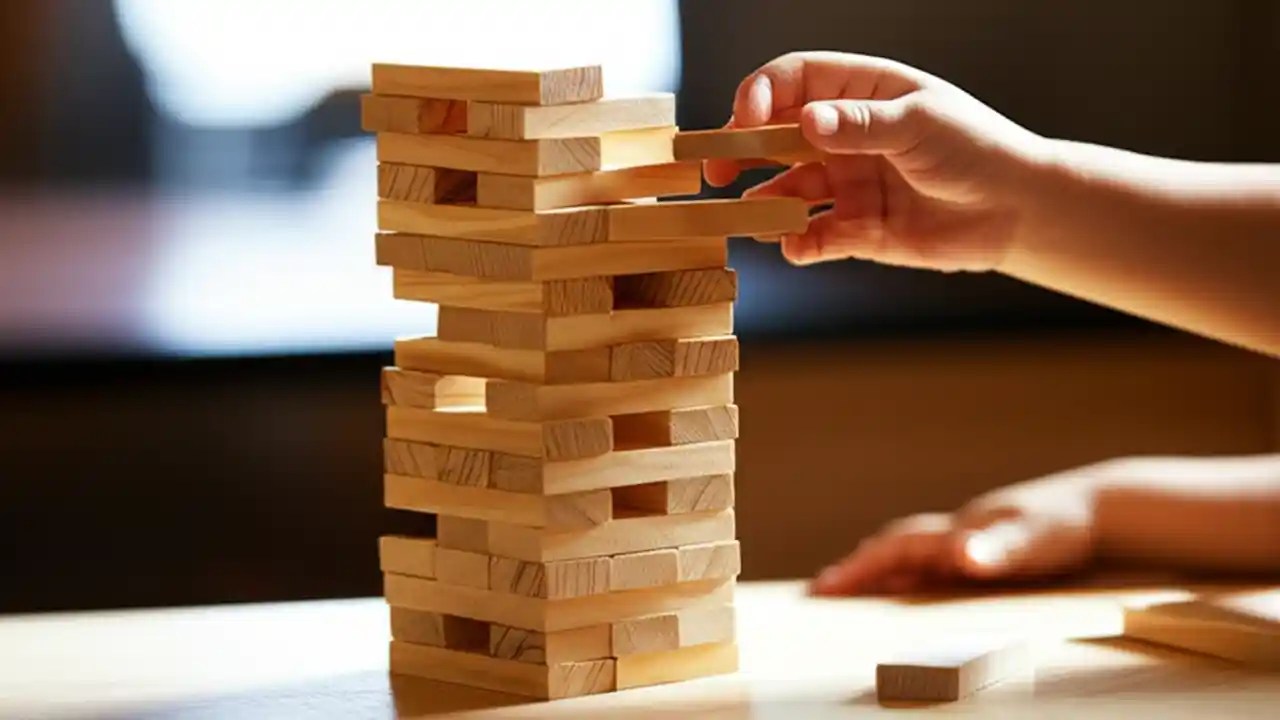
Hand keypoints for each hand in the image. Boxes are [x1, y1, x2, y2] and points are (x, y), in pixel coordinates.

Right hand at [708, 51, 1051, 270]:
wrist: (1019, 211)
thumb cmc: (977, 148)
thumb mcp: (918, 124)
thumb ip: (860, 126)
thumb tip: (804, 122)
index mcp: (860, 93)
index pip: (792, 82)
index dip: (759, 95)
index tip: (744, 119)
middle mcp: (846, 137)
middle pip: (774, 138)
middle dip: (741, 153)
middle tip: (714, 172)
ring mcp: (849, 183)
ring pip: (789, 190)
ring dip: (766, 202)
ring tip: (752, 218)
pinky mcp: (858, 231)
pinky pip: (815, 237)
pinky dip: (799, 243)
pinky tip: (795, 246)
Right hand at [810, 463, 1101, 595]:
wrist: (1105, 507)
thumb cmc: (1068, 525)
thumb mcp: (1033, 539)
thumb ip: (997, 547)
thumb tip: (961, 553)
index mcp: (957, 532)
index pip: (895, 549)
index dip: (858, 569)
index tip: (823, 588)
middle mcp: (956, 534)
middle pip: (894, 550)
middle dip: (857, 570)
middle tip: (821, 591)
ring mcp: (970, 542)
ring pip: (912, 557)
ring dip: (881, 572)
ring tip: (853, 590)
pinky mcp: (987, 553)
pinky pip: (937, 567)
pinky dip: (914, 578)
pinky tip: (917, 591)